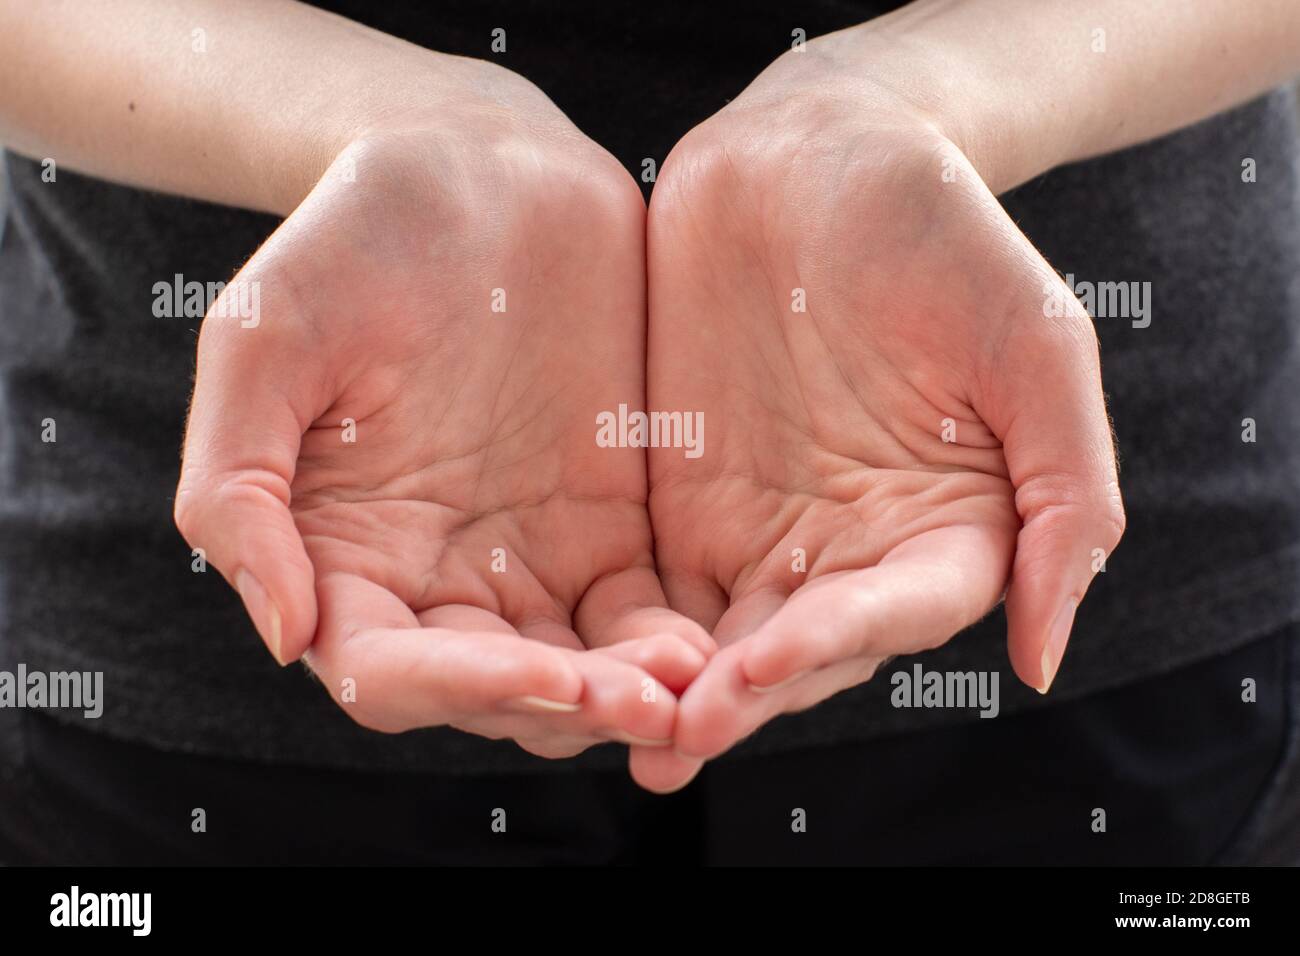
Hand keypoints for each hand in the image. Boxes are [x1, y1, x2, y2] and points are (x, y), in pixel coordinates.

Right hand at [175, 68, 711, 775]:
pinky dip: (678, 640)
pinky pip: (648, 611)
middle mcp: (439, 579)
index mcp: (345, 557)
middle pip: (501, 694)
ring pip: (582, 673)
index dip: (461, 693)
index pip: (391, 673)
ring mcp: (533, 559)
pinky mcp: (613, 526)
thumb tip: (287, 638)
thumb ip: (240, 490)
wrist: (475, 169)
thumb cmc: (349, 241)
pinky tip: (719, 640)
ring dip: (634, 695)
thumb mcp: (262, 341)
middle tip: (651, 705)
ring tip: (694, 682)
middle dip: (570, 711)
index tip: (545, 677)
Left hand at [638, 42, 1123, 787]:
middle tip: (673, 735)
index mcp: (946, 530)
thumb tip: (1046, 661)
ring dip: (675, 689)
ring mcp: (766, 532)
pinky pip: (657, 585)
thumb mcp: (1035, 347)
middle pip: (800, 650)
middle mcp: (854, 550)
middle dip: (739, 695)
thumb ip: (1066, 501)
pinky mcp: (687, 504)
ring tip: (619, 725)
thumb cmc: (943, 232)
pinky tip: (578, 658)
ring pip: (722, 639)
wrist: (818, 153)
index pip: (893, 616)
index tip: (759, 667)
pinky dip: (625, 630)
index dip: (831, 646)